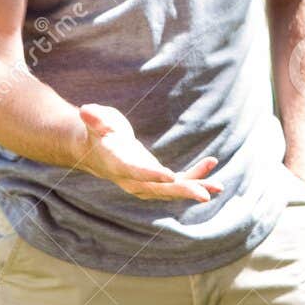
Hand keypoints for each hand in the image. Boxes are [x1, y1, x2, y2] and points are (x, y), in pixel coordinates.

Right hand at [75, 103, 221, 202]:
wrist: (96, 151)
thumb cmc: (98, 132)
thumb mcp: (96, 121)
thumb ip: (95, 118)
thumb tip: (86, 109)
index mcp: (118, 164)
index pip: (136, 171)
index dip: (152, 175)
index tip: (170, 177)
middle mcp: (133, 179)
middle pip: (159, 189)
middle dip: (183, 191)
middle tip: (205, 195)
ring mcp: (146, 182)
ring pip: (172, 190)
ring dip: (196, 187)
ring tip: (219, 186)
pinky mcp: (156, 179)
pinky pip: (178, 182)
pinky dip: (196, 176)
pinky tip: (212, 163)